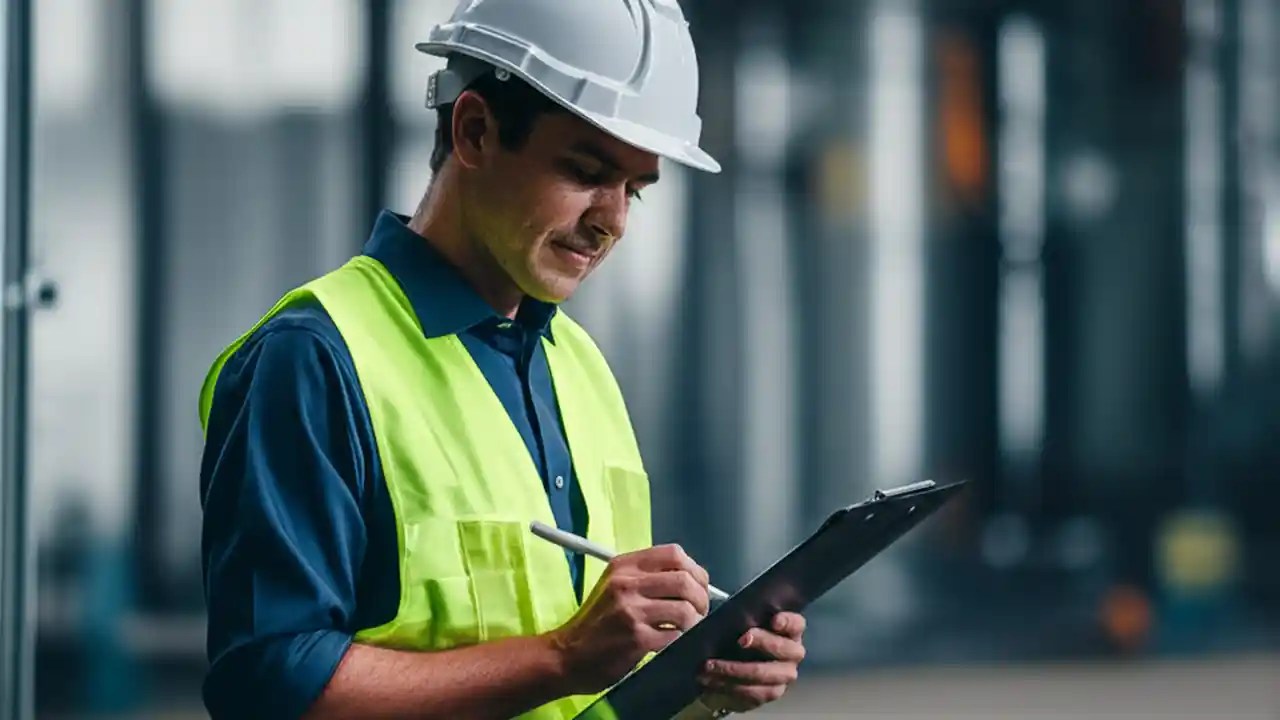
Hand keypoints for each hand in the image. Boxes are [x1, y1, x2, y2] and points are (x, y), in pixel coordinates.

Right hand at [547, 544, 710, 693]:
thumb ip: (647, 578)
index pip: (674, 554)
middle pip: (684, 580)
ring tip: (688, 630)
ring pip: (685, 609)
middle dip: (701, 599)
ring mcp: (631, 610)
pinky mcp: (636, 638)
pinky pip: (675, 636)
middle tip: (699, 612)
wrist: (566, 656)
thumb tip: (691, 581)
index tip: (699, 586)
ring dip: (694, 622)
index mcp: (624, 565)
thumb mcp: (614, 587)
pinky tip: (672, 643)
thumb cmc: (595, 623)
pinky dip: (681, 641)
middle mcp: (626, 582)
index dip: (695, 570)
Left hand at [696, 612, 805, 713]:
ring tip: (710, 666)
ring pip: (765, 674)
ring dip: (735, 670)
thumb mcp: (741, 623)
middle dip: (762, 643)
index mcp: (790, 630)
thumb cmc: (738, 636)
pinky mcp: (770, 694)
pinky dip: (730, 687)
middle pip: (784, 649)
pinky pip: (754, 693)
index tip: (774, 621)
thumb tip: (731, 614)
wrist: (731, 668)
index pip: (796, 623)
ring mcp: (784, 676)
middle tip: (739, 640)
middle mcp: (792, 653)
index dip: (787, 622)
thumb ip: (743, 618)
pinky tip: (713, 681)